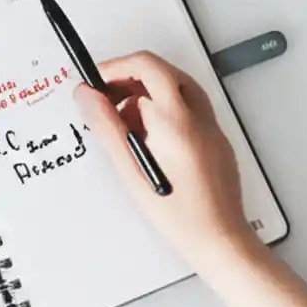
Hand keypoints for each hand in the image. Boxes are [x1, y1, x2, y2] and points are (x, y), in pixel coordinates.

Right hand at [73, 51, 256, 271]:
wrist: (220, 241)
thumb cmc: (177, 215)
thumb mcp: (130, 170)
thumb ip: (107, 127)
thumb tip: (86, 95)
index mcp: (176, 120)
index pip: (147, 66)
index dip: (116, 67)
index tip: (95, 81)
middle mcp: (199, 117)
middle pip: (163, 72)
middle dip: (130, 78)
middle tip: (105, 99)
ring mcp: (212, 127)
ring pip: (178, 88)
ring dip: (147, 94)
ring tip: (125, 123)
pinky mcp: (216, 140)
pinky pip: (189, 108)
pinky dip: (164, 109)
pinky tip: (148, 138)